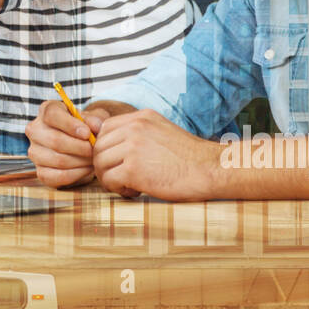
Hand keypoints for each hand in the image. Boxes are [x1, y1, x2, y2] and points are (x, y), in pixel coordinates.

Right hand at [25, 100, 113, 188]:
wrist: (82, 145)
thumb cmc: (86, 127)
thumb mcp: (93, 118)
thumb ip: (95, 120)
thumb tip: (96, 127)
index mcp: (46, 110)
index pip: (52, 115)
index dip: (70, 125)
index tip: (87, 133)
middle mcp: (35, 129)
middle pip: (55, 140)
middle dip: (80, 147)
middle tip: (95, 150)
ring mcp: (35, 152)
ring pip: (57, 159)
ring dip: (80, 161)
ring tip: (94, 159)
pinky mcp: (40, 171)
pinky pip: (57, 176)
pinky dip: (76, 174)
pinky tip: (87, 169)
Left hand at [92, 109, 219, 200]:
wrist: (210, 170)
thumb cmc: (189, 158)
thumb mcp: (161, 133)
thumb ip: (139, 134)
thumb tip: (114, 147)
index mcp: (141, 117)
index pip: (105, 130)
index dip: (106, 149)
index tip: (116, 162)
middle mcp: (134, 127)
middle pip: (98, 147)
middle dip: (106, 166)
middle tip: (122, 178)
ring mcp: (132, 147)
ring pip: (100, 164)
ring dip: (110, 179)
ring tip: (130, 185)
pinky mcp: (132, 169)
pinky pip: (108, 180)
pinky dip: (117, 189)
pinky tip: (135, 191)